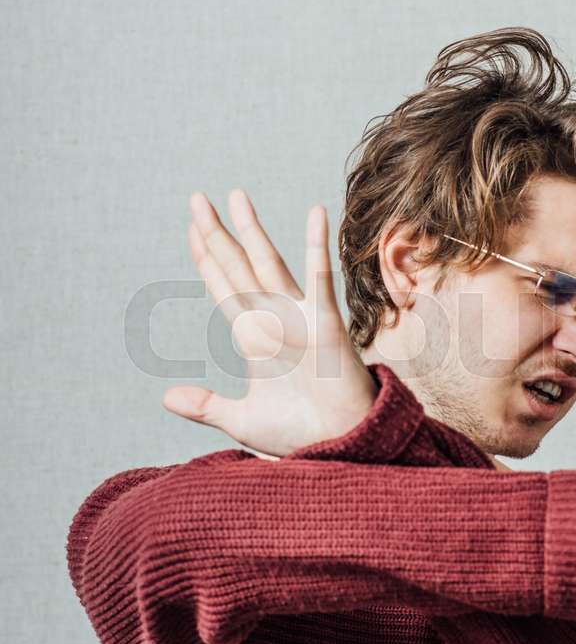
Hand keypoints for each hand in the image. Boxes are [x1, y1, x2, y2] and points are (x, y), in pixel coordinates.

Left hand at [161, 189, 375, 457]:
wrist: (343, 448)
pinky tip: (316, 213)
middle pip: (238, 266)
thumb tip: (165, 397)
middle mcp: (273, 320)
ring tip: (236, 195)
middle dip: (216, 233)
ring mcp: (299, 318)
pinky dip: (316, 246)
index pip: (223, 288)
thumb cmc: (300, 434)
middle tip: (196, 198)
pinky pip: (320, 278)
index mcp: (253, 338)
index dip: (206, 258)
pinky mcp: (326, 323)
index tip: (192, 229)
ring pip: (268, 264)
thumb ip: (206, 406)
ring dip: (252, 230)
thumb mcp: (242, 420)